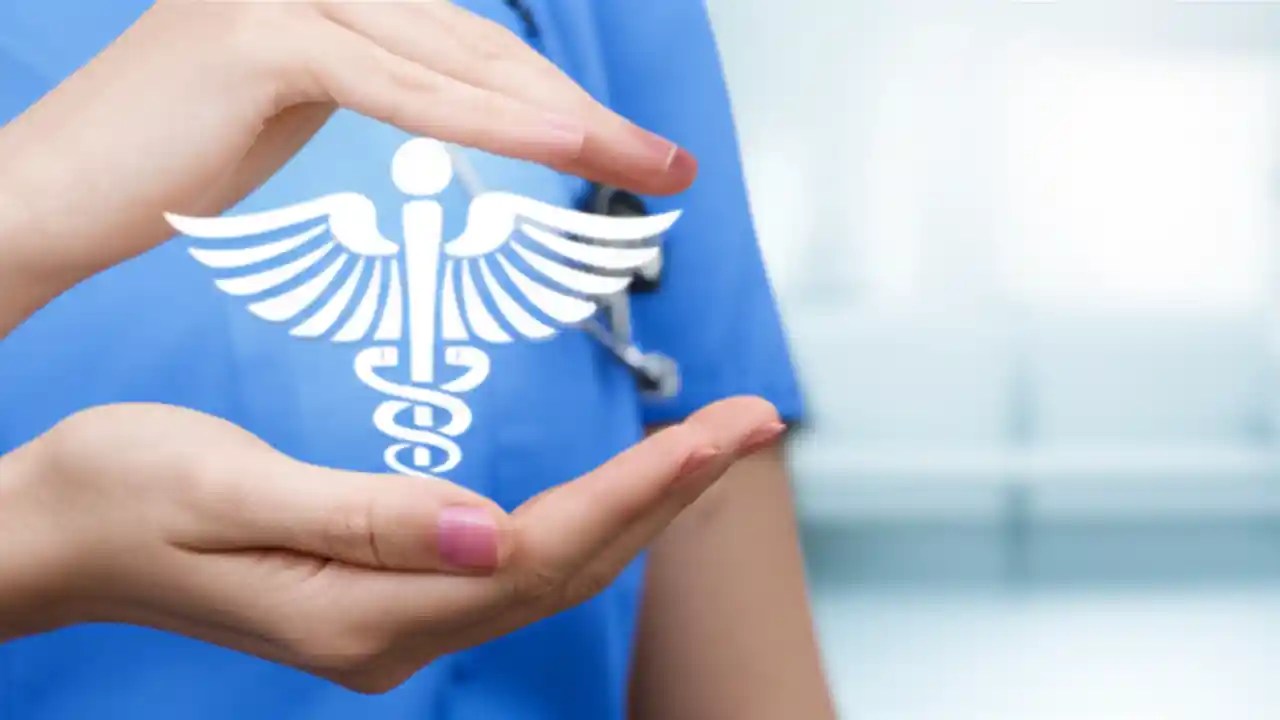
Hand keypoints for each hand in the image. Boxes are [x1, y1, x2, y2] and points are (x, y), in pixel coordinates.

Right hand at [0, 0, 696, 334]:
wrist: (48, 197)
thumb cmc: (168, 161)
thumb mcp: (294, 100)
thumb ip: (376, 73)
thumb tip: (453, 87)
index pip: (470, 42)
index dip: (556, 96)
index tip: (632, 149)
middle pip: (482, 46)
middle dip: (584, 113)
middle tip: (668, 165)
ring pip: (458, 60)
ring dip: (564, 120)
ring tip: (648, 167)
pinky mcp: (262, 38)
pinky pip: (403, 89)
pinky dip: (491, 124)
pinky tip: (566, 148)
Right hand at [0, 398, 782, 692]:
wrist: (51, 537)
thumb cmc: (121, 495)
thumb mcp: (225, 490)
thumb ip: (363, 516)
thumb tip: (488, 531)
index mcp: (361, 610)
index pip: (536, 552)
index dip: (637, 493)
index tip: (717, 434)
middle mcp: (393, 633)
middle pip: (566, 566)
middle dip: (670, 494)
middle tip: (756, 422)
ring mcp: (393, 624)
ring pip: (551, 570)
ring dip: (642, 508)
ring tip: (714, 446)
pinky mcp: (386, 599)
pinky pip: (515, 567)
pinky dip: (586, 520)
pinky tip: (624, 491)